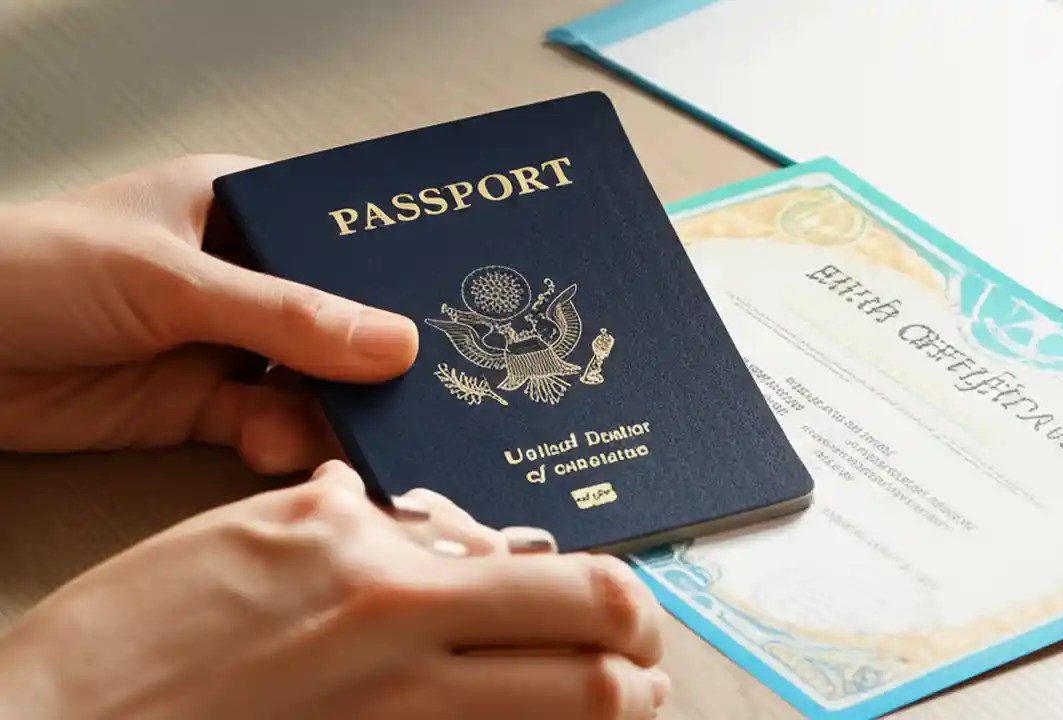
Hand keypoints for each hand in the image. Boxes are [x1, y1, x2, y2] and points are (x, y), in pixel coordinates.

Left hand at [0, 155, 418, 472]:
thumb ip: (288, 317)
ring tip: (351, 431)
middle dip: (371, 354)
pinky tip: (284, 447)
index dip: (389, 270)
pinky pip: (264, 423)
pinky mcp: (196, 404)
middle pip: (333, 315)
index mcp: (235, 207)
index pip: (334, 234)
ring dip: (331, 406)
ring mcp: (220, 342)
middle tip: (419, 389)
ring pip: (307, 378)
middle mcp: (238, 274)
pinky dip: (282, 439)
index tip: (447, 305)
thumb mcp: (174, 283)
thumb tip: (395, 343)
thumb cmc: (35, 270)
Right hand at [0, 461, 669, 719]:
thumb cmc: (134, 634)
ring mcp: (403, 716)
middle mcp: (406, 630)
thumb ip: (335, 518)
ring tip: (635, 697)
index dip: (600, 585)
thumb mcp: (241, 536)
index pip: (537, 562)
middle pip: (591, 628)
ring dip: (622, 701)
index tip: (615, 595)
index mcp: (374, 558)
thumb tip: (389, 513)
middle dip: (639, 638)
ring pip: (574, 708)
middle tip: (646, 648)